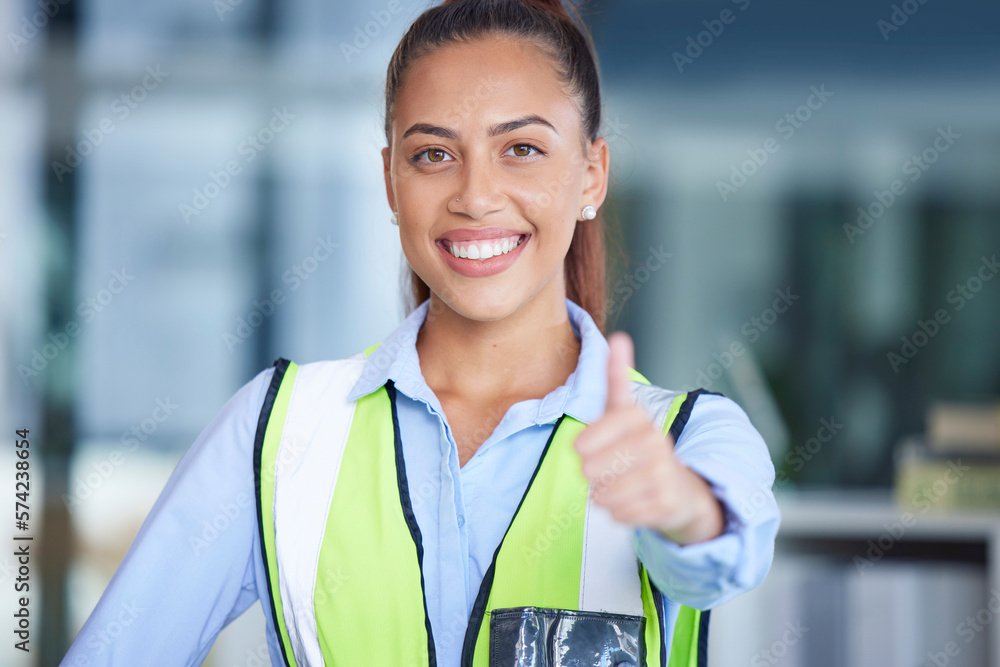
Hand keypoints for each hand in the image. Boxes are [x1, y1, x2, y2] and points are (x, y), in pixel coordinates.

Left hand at [572, 331, 725, 545]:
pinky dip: (619, 512)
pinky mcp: (666, 503)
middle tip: (609, 469)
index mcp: (638, 418)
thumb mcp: (625, 411)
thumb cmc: (640, 447)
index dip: (583, 448)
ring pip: (603, 493)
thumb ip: (617, 377)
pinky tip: (634, 501)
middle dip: (594, 474)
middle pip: (591, 469)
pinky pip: (619, 514)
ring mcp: (662, 474)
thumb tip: (618, 337)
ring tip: (620, 485)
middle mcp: (654, 443)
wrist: (682, 489)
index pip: (586, 440)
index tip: (587, 446)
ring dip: (604, 494)